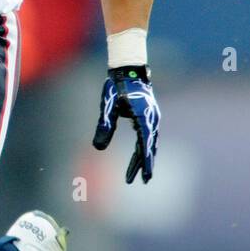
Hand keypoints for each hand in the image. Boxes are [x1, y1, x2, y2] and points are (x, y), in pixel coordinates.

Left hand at [92, 65, 160, 183]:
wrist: (129, 69)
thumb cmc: (117, 86)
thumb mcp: (108, 105)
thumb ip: (104, 125)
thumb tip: (98, 148)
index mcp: (143, 116)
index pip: (145, 144)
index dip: (145, 162)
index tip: (146, 176)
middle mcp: (151, 118)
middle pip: (149, 146)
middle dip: (146, 164)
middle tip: (144, 181)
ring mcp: (151, 117)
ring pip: (149, 142)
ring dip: (144, 157)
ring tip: (139, 174)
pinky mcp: (148, 116)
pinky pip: (147, 136)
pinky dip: (143, 147)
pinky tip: (139, 156)